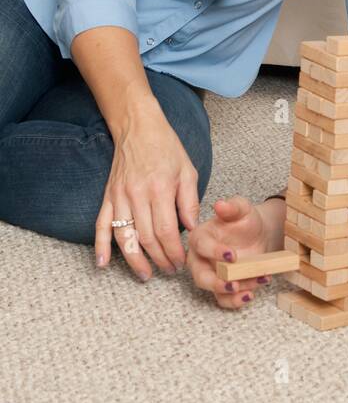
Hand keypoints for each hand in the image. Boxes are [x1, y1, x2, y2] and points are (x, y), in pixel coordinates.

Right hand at [94, 101, 200, 280]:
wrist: (138, 127)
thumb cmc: (166, 148)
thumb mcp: (188, 171)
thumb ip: (189, 201)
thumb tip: (192, 230)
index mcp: (160, 188)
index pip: (166, 230)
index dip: (174, 251)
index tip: (181, 262)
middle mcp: (137, 194)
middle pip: (146, 238)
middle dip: (159, 259)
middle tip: (169, 270)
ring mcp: (119, 196)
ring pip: (124, 236)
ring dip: (134, 259)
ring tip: (145, 274)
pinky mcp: (108, 196)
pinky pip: (100, 225)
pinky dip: (100, 246)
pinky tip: (102, 264)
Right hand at [185, 195, 273, 309]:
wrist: (258, 235)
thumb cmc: (244, 221)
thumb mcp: (242, 209)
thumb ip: (232, 207)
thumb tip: (220, 204)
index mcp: (200, 237)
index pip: (201, 246)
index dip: (214, 251)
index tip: (232, 255)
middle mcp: (200, 259)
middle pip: (200, 275)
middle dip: (216, 282)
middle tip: (234, 283)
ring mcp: (210, 275)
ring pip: (213, 290)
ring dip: (231, 292)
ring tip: (251, 289)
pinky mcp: (222, 287)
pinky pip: (224, 299)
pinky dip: (236, 301)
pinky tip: (250, 295)